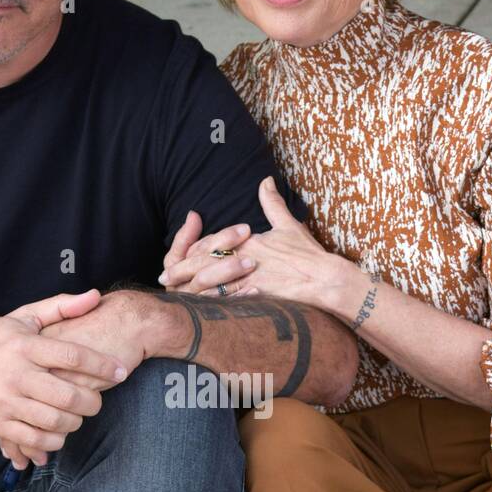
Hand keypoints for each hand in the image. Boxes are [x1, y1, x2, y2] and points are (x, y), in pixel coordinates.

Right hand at [0, 290, 128, 469]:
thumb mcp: (21, 319)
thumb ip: (59, 307)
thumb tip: (95, 296)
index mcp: (25, 346)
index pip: (73, 356)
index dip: (103, 365)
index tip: (121, 371)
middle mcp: (16, 374)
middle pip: (69, 395)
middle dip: (92, 402)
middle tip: (96, 401)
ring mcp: (6, 401)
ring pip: (56, 421)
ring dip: (75, 422)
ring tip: (76, 416)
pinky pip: (37, 440)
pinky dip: (54, 440)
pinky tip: (58, 433)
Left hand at [159, 177, 335, 303]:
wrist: (326, 279)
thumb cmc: (309, 255)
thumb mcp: (288, 225)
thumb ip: (272, 203)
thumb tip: (265, 181)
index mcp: (248, 241)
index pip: (211, 243)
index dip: (192, 249)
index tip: (180, 256)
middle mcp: (244, 257)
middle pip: (203, 261)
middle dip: (181, 269)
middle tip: (165, 276)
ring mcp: (247, 277)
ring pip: (209, 281)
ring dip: (189, 288)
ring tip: (174, 294)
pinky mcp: (253, 296)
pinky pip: (224, 300)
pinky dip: (208, 304)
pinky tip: (196, 310)